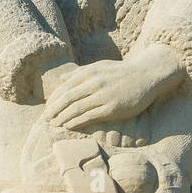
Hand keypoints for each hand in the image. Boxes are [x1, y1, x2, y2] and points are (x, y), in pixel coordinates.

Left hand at [41, 45, 183, 138]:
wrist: (146, 75)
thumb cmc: (122, 72)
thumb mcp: (99, 66)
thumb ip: (79, 73)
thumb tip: (61, 79)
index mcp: (89, 72)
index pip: (65, 87)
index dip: (54, 99)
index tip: (47, 109)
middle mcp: (94, 83)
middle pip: (67, 98)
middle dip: (54, 110)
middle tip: (45, 120)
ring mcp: (103, 95)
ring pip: (77, 108)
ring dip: (63, 117)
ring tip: (54, 124)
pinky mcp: (112, 107)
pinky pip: (90, 116)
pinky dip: (77, 121)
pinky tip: (69, 126)